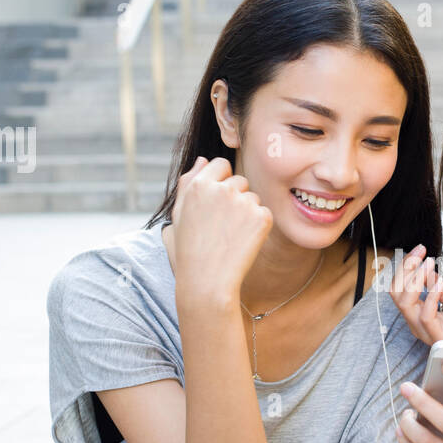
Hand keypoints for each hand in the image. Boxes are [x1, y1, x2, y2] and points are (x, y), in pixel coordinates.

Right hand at [170, 156, 273, 309]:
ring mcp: (243, 202)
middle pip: (239, 181)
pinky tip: (243, 243)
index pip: (220, 164)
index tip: (217, 204)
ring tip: (230, 237)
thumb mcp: (178, 216)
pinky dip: (258, 227)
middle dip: (235, 198)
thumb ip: (188, 183)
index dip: (220, 182)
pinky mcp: (261, 216)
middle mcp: (221, 189)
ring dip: (247, 213)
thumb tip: (203, 159)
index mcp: (198, 185)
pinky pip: (264, 213)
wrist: (207, 283)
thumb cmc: (188, 252)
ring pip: (253, 198)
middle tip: (222, 227)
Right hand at [389, 244, 442, 344]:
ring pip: (404, 303)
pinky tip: (441, 283)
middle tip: (420, 253)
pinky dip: (431, 295)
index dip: (406, 266)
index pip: (399, 287)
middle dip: (405, 268)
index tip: (420, 250)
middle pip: (396, 292)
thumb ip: (439, 288)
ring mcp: (424, 331)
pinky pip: (425, 315)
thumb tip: (428, 270)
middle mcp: (415, 323)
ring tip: (428, 264)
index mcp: (417, 314)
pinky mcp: (436, 337)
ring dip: (415, 279)